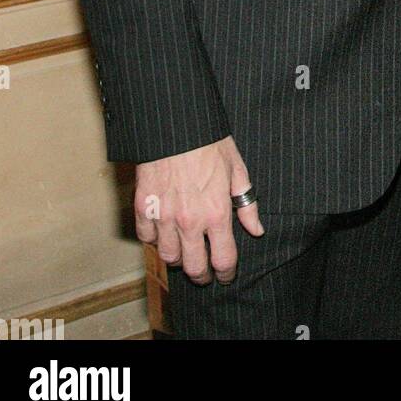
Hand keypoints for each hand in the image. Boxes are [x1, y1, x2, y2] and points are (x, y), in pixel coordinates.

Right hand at [134, 135, 263, 282]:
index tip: (226, 274)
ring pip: (168, 256)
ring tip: (185, 252)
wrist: (176, 124)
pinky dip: (154, 240)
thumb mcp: (237, 169)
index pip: (223, 260)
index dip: (226, 273)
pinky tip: (163, 233)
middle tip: (205, 273)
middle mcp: (190, 221)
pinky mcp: (143, 207)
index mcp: (217, 213)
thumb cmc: (209, 142)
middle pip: (194, 268)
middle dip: (202, 275)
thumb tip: (256, 229)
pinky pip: (146, 237)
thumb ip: (246, 203)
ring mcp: (163, 216)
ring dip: (178, 258)